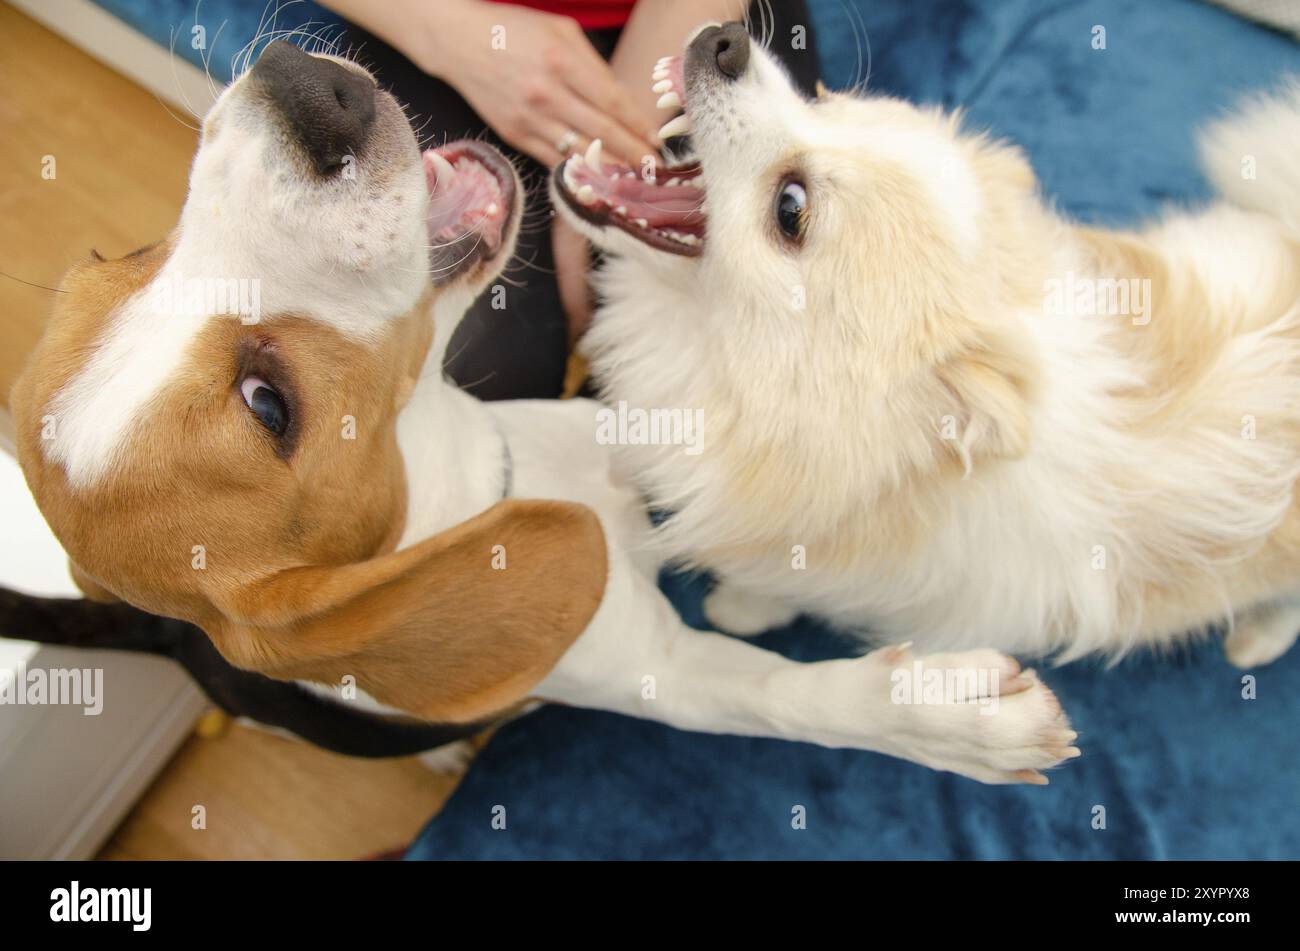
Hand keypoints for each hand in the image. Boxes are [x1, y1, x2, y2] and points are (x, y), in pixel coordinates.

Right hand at [420, 0, 659, 166]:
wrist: (458, 43)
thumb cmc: (514, 30)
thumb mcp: (561, 31)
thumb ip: (593, 64)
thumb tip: (622, 99)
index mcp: (561, 61)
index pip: (612, 101)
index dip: (638, 124)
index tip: (656, 140)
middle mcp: (546, 94)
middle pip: (601, 132)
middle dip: (633, 153)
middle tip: (654, 169)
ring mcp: (529, 118)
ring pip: (579, 152)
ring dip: (609, 169)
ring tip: (633, 179)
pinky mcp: (515, 135)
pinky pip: (553, 160)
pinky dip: (577, 171)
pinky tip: (597, 177)